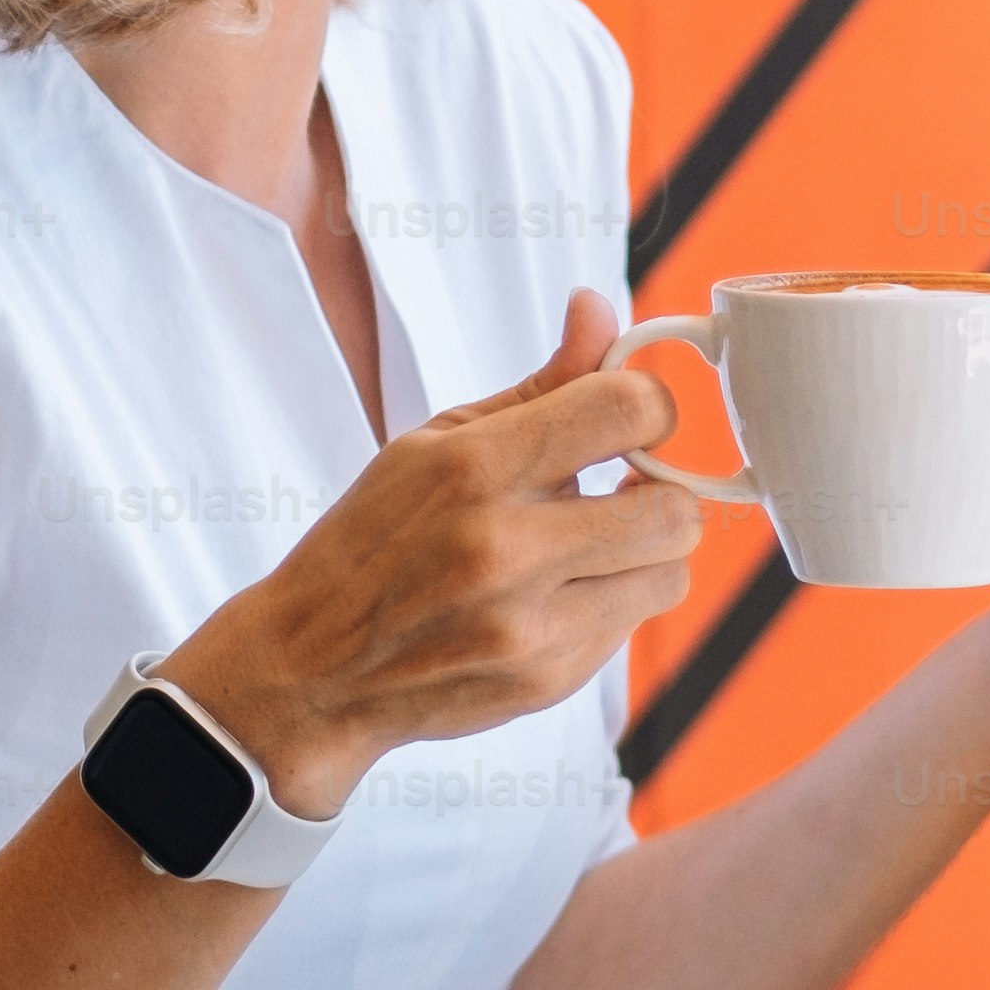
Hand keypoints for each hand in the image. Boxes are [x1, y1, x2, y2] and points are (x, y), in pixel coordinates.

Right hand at [161, 289, 704, 819]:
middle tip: (624, 488)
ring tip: (592, 543)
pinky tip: (555, 594)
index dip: (650, 407)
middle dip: (661, 490)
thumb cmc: (374, 540)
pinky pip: (631, 626)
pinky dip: (610, 603)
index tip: (632, 421)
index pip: (627, 410)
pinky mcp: (547, 680)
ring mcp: (530, 625)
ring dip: (645, 553)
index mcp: (476, 467)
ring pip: (670, 574)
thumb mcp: (438, 440)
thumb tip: (599, 309)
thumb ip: (541, 383)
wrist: (314, 666)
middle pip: (675, 508)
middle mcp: (507, 548)